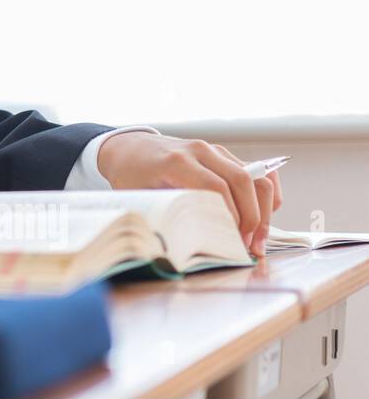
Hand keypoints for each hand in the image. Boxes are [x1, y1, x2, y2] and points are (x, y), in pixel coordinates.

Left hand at [97, 133, 282, 256]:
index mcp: (177, 161)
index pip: (216, 186)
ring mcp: (216, 151)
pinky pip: (258, 172)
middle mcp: (200, 151)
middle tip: (251, 247)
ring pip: (256, 176)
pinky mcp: (225, 156)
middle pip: (242, 180)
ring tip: (258, 239)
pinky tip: (264, 217)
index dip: (230, 215)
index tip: (234, 240)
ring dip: (264, 210)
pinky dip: (267, 194)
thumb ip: (158, 217)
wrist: (130, 147)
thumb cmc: (131, 174)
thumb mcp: (138, 196)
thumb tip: (178, 250)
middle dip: (253, 217)